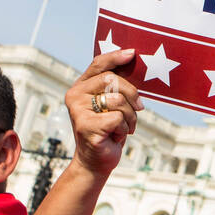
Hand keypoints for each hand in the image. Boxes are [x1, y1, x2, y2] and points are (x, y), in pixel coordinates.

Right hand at [65, 49, 143, 175]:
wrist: (96, 161)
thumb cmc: (108, 131)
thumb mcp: (113, 105)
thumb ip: (117, 86)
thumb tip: (134, 62)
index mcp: (81, 86)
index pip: (99, 63)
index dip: (116, 56)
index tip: (133, 53)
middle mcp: (75, 95)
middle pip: (112, 79)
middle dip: (132, 95)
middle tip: (139, 108)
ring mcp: (78, 110)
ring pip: (118, 100)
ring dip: (130, 116)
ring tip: (124, 127)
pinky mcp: (85, 125)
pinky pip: (118, 118)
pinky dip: (124, 128)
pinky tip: (115, 135)